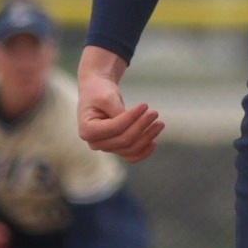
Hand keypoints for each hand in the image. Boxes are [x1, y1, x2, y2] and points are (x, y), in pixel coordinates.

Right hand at [76, 45, 164, 163]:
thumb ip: (118, 112)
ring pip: (130, 150)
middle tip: (155, 113)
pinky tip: (154, 142)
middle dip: (142, 127)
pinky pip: (131, 156)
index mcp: (87, 130)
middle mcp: (95, 143)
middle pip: (124, 141)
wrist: (97, 92)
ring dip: (147, 138)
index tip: (145, 104)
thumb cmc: (100, 91)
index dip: (132, 118)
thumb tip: (135, 125)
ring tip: (160, 124)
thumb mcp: (107, 97)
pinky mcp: (116, 147)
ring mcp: (105, 147)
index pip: (115, 128)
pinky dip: (143, 151)